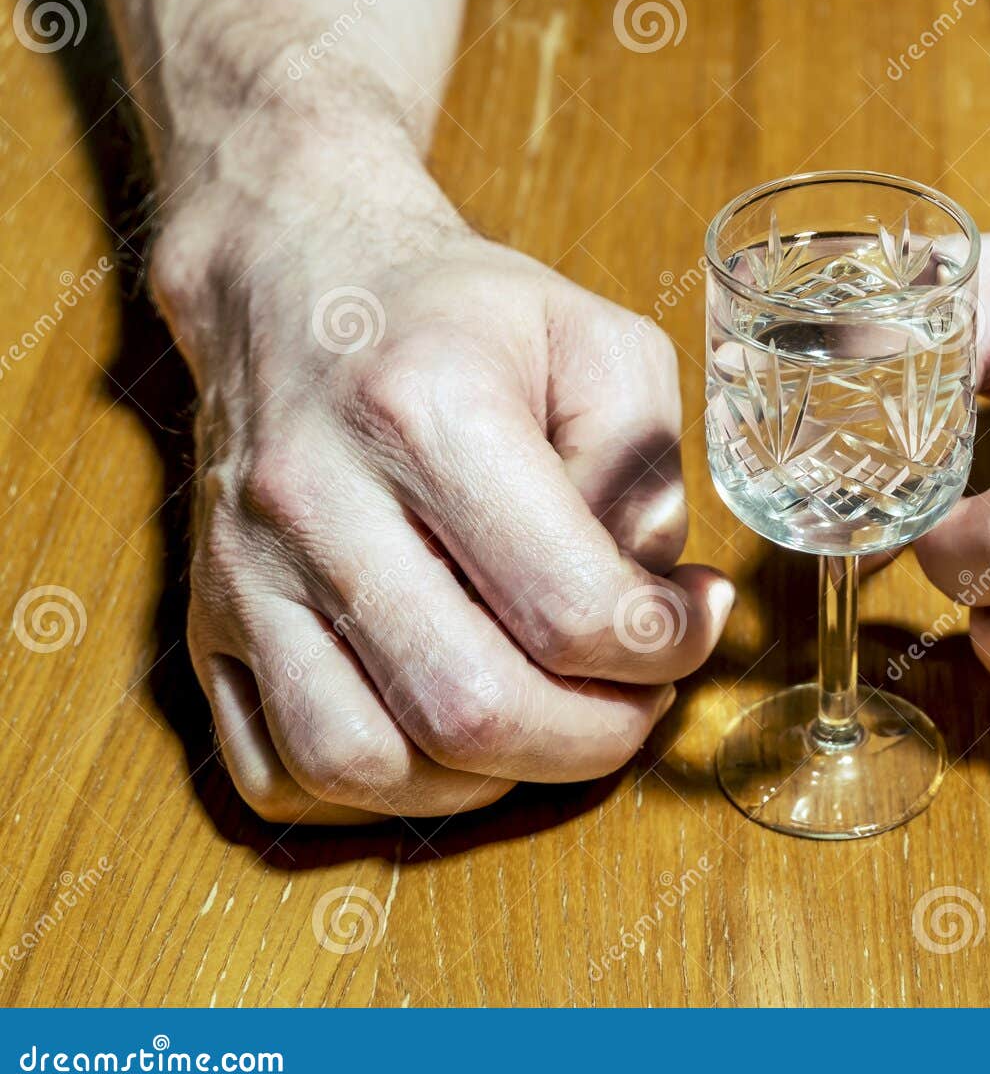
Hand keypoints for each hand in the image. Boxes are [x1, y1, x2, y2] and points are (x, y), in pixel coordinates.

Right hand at [155, 148, 731, 823]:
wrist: (297, 281)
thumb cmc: (463, 316)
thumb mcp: (600, 340)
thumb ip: (649, 463)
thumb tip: (651, 596)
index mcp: (432, 409)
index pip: (569, 605)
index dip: (666, 647)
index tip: (697, 619)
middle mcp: (319, 498)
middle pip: (470, 709)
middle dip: (594, 736)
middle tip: (641, 696)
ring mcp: (247, 572)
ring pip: (365, 764)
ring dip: (489, 781)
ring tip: (547, 718)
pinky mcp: (207, 621)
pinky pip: (278, 773)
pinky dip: (382, 792)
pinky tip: (447, 740)